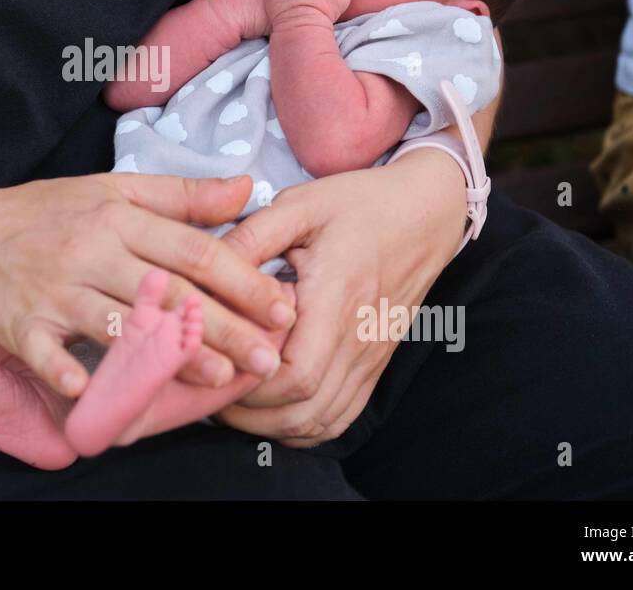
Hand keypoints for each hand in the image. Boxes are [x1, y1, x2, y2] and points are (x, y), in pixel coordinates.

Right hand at [0, 173, 296, 399]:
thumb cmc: (49, 213)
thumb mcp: (114, 190)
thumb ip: (182, 194)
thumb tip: (246, 187)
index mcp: (118, 218)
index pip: (193, 250)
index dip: (242, 280)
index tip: (281, 308)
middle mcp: (90, 253)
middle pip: (167, 293)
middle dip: (223, 327)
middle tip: (267, 358)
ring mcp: (55, 291)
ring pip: (119, 326)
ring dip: (168, 355)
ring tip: (217, 378)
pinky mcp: (21, 324)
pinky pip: (46, 354)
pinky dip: (67, 373)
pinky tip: (95, 395)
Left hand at [212, 148, 467, 446]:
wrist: (425, 212)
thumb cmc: (360, 205)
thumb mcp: (300, 205)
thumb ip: (252, 237)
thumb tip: (206, 268)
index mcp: (336, 300)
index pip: (294, 374)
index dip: (249, 385)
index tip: (213, 365)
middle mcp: (356, 340)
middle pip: (302, 411)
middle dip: (249, 413)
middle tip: (209, 388)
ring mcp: (369, 358)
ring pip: (320, 423)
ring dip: (271, 425)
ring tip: (233, 401)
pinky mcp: (374, 364)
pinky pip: (340, 417)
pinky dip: (303, 426)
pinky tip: (272, 409)